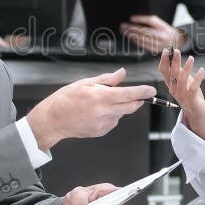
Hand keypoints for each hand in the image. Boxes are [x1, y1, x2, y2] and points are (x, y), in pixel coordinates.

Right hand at [27, 68, 155, 149]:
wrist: (53, 120)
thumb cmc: (66, 99)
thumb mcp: (85, 83)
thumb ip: (107, 80)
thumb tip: (122, 73)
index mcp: (99, 97)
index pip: (128, 95)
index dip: (142, 92)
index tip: (151, 90)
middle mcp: (103, 112)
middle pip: (131, 107)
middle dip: (137, 100)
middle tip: (135, 94)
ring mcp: (103, 124)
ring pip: (122, 113)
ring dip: (120, 106)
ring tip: (101, 102)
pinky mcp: (102, 131)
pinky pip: (114, 121)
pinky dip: (111, 115)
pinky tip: (97, 112)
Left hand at [120, 15, 186, 53]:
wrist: (177, 41)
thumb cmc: (166, 30)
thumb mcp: (160, 23)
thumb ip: (148, 21)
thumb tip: (133, 20)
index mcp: (162, 26)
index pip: (150, 21)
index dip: (140, 19)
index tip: (130, 18)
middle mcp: (161, 35)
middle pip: (144, 31)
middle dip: (132, 28)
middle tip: (123, 25)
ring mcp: (158, 43)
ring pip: (142, 39)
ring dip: (131, 35)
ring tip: (124, 31)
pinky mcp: (155, 49)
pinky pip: (143, 45)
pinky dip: (136, 41)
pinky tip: (131, 38)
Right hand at [158, 48, 204, 138]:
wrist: (195, 114)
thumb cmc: (190, 96)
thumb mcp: (183, 82)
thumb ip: (178, 71)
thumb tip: (174, 57)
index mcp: (170, 84)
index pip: (163, 71)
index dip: (163, 60)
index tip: (166, 50)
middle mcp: (174, 89)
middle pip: (171, 73)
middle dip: (173, 61)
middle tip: (176, 51)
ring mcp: (182, 95)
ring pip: (181, 79)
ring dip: (186, 68)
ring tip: (191, 58)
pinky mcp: (191, 99)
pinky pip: (193, 88)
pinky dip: (198, 78)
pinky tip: (201, 70)